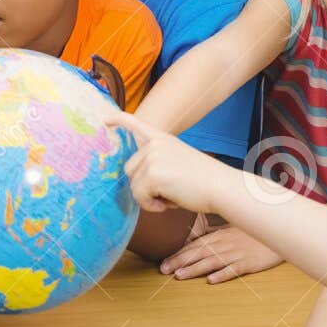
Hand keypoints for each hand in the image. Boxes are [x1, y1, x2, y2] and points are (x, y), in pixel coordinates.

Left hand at [101, 110, 239, 215]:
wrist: (221, 187)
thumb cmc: (203, 181)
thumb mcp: (178, 161)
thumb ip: (157, 162)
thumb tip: (135, 179)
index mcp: (162, 139)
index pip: (136, 124)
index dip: (119, 120)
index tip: (105, 121)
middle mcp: (154, 145)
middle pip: (129, 169)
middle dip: (143, 184)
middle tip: (167, 191)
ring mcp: (152, 158)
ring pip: (133, 185)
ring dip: (149, 197)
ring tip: (171, 196)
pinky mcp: (151, 175)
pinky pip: (139, 196)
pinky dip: (151, 205)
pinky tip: (168, 204)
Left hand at [159, 225, 283, 282]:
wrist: (277, 233)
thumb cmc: (252, 233)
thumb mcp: (230, 231)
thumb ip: (213, 235)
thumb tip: (195, 239)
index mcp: (218, 237)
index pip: (193, 246)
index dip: (177, 254)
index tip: (162, 262)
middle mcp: (223, 245)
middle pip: (198, 254)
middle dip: (179, 262)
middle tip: (163, 270)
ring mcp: (235, 254)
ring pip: (211, 262)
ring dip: (194, 269)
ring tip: (180, 276)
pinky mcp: (248, 263)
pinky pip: (233, 269)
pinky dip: (222, 275)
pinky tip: (211, 281)